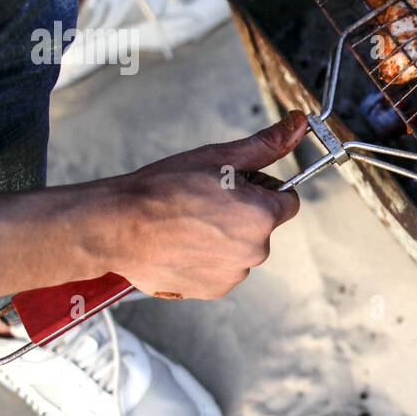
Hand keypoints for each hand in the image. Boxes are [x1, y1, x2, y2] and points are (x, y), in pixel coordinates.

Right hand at [109, 112, 306, 298]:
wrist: (118, 226)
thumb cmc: (164, 190)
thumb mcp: (219, 158)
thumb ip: (266, 145)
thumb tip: (298, 126)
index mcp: (263, 216)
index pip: (287, 199)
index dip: (263, 188)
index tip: (237, 184)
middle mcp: (255, 251)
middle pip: (263, 225)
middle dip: (243, 212)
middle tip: (204, 200)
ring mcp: (234, 274)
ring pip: (240, 248)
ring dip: (224, 236)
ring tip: (188, 222)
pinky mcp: (212, 289)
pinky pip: (220, 268)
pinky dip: (206, 257)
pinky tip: (181, 243)